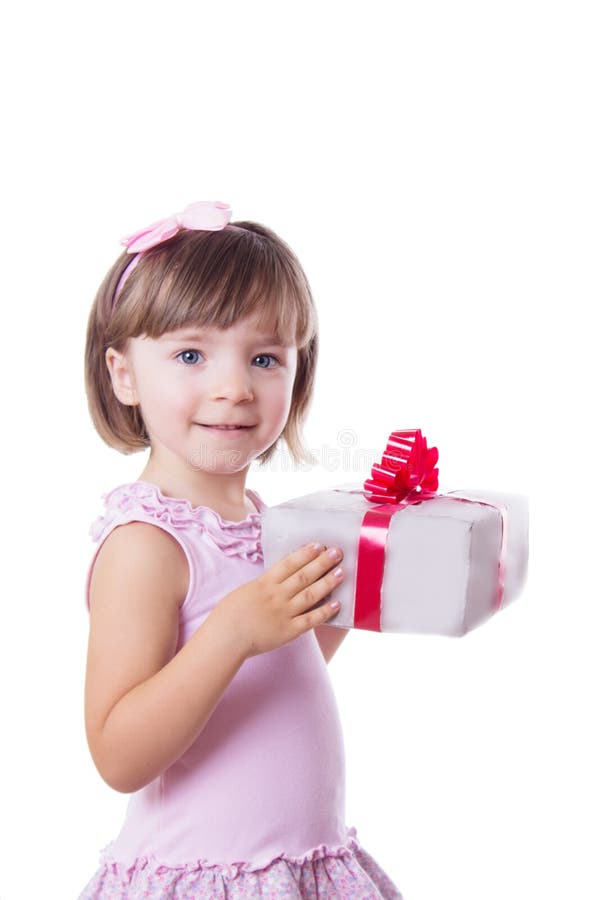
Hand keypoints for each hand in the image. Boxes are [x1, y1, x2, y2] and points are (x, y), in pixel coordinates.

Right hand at [216, 543, 344, 658]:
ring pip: (310, 595)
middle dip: (322, 563)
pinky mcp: (288, 631)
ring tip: (341, 572)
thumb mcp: (246, 589)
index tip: (319, 545)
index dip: (305, 553)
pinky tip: (336, 604)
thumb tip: (281, 575)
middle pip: (303, 576)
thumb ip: (265, 583)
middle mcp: (276, 596)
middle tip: (337, 552)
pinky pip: (310, 620)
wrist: (225, 637)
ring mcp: (283, 613)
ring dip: (327, 583)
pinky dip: (324, 612)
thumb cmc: (230, 614)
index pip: (289, 563)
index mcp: (264, 583)